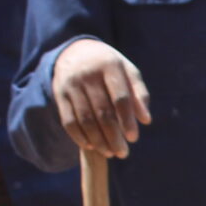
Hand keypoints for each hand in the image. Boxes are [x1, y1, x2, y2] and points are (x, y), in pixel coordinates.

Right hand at [53, 39, 151, 156]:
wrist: (76, 52)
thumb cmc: (110, 67)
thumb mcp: (128, 72)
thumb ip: (139, 93)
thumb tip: (146, 120)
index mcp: (110, 66)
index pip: (120, 98)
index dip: (127, 120)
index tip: (133, 138)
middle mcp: (88, 74)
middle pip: (102, 112)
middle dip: (113, 136)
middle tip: (123, 153)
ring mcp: (71, 85)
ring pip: (85, 119)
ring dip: (97, 140)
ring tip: (109, 153)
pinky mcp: (59, 94)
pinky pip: (68, 120)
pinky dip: (79, 136)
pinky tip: (90, 146)